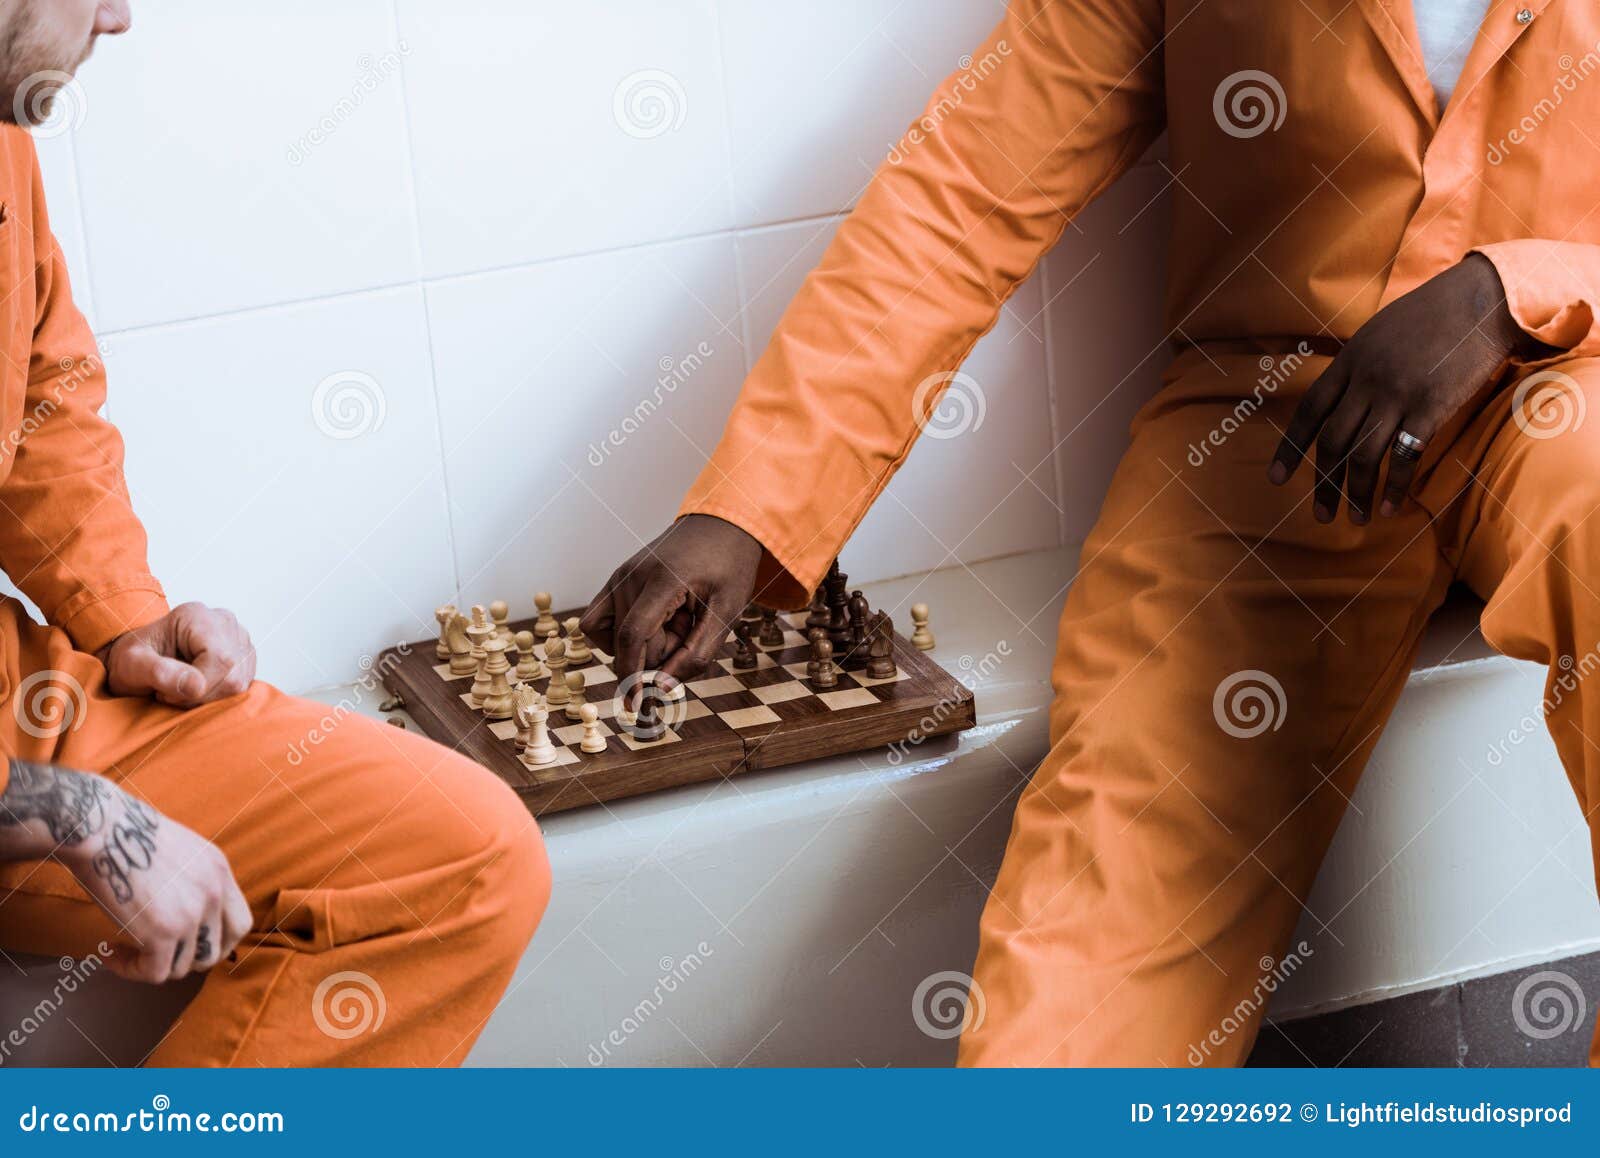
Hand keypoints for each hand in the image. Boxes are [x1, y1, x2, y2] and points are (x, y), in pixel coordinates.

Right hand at [0, 761, 251, 982]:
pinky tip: (111, 954)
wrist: (101, 827)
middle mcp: (214, 894)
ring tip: (125, 949)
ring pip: (183, 967)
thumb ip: (194, 880)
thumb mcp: (181, 850)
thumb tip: (187, 918)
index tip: (191, 945)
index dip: (218, 942)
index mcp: (220, 871)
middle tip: (156, 954)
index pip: (241, 925)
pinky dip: (130, 970)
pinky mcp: (162, 933)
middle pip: (215, 952)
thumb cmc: (127, 835)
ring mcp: (191, 915)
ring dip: (152, 964)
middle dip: (186, 960)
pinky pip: (155, 973)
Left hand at [98, 602, 255, 707]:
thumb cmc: (130, 660)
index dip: (199, 686)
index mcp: (197, 616)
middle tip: (171, 693)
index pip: (220, 659)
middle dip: (202, 695)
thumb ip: (159, 672)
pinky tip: (196, 689)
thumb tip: (197, 686)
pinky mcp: (245, 658)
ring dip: (209, 698)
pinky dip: (217, 697)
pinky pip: (242, 688)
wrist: (136, 661)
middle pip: (234, 675)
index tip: (167, 694)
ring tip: (181, 690)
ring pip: (240, 684)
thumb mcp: (131, 665)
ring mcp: (239, 639)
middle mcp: (224, 622)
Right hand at [580, 514, 762, 686]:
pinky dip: (620, 635)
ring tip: (674, 624)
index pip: (632, 637)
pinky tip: (652, 627)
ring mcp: (620, 575)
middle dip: (655, 654)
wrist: (721, 525)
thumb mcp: (728, 612)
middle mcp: (631, 576)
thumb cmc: (729, 567)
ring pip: (608, 636)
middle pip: (626, 642)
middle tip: (689, 630)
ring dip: (638, 644)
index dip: (631, 677)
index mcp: (662, 580)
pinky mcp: (616, 579)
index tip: (637, 706)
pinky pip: (599, 620)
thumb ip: (697, 653)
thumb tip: (661, 687)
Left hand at [1268, 254, 1536, 522]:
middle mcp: (1366, 381)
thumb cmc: (1431, 315)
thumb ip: (1355, 368)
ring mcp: (1397, 395)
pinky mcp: (1431, 407)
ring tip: (1356, 519)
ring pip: (1364, 455)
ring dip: (1357, 493)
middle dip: (1324, 484)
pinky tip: (1390, 507)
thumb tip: (1338, 402)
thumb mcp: (1377, 333)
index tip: (1276, 479)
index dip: (1290, 449)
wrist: (1482, 299)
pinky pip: (1405, 456)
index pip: (1309, 412)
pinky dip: (1395, 486)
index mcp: (1349, 362)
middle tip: (1321, 516)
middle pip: (1333, 442)